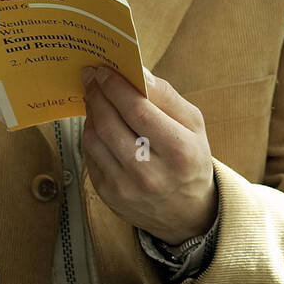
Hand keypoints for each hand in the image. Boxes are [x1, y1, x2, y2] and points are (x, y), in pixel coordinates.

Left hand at [80, 65, 216, 244]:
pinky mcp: (109, 195)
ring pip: (94, 139)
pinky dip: (91, 134)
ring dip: (90, 113)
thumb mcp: (193, 125)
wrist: (187, 213)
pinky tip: (98, 124)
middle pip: (110, 124)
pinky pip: (90, 156)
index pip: (138, 110)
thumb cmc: (190, 159)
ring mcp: (126, 188)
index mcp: (178, 151)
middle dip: (97, 94)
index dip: (115, 86)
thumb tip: (138, 72)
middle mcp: (150, 173)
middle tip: (91, 76)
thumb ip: (166, 96)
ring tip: (95, 98)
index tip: (104, 70)